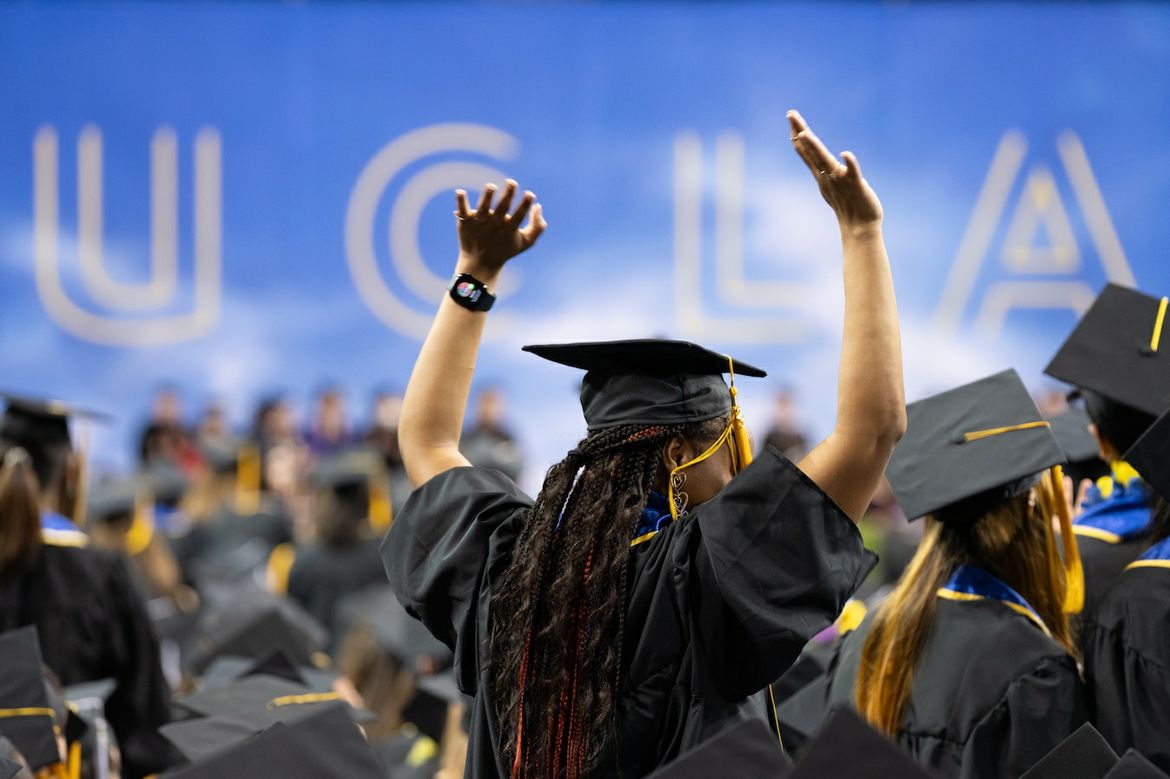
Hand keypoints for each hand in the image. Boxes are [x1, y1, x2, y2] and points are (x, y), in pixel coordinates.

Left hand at [454, 179, 545, 278]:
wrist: (480, 263)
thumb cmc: (506, 249)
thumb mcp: (526, 242)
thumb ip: (538, 226)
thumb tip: (538, 206)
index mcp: (510, 228)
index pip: (519, 215)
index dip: (525, 205)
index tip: (530, 194)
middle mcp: (495, 224)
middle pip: (502, 207)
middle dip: (508, 194)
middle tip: (511, 182)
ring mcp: (480, 222)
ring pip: (484, 207)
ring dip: (487, 196)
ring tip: (491, 187)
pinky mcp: (465, 221)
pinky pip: (462, 210)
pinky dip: (461, 201)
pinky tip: (460, 192)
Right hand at [787, 110, 881, 227]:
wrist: (860, 228)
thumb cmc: (849, 206)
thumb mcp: (832, 185)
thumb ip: (827, 172)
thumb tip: (822, 161)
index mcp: (822, 175)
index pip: (806, 151)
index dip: (798, 134)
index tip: (791, 118)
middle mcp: (827, 176)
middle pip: (811, 152)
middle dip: (800, 132)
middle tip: (790, 115)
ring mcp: (840, 181)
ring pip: (825, 161)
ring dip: (815, 148)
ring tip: (806, 134)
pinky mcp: (857, 186)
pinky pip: (853, 173)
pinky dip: (849, 164)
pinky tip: (845, 154)